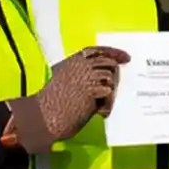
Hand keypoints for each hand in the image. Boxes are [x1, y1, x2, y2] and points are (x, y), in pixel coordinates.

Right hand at [5, 45, 129, 152]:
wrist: (42, 117)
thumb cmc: (51, 104)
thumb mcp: (63, 80)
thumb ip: (81, 75)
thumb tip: (103, 78)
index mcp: (72, 61)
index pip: (97, 50)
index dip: (113, 52)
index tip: (125, 57)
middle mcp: (80, 65)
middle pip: (108, 62)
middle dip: (114, 77)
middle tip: (112, 91)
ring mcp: (86, 76)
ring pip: (111, 78)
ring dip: (109, 95)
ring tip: (100, 107)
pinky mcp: (91, 90)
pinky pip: (109, 92)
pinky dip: (107, 104)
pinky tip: (100, 112)